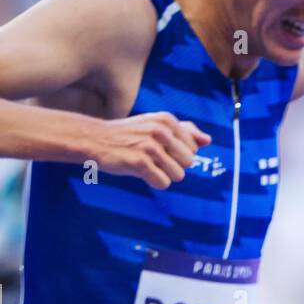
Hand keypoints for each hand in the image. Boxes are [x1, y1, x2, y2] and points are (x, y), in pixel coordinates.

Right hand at [94, 112, 210, 189]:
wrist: (95, 139)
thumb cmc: (129, 135)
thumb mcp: (156, 125)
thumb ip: (184, 131)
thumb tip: (208, 140)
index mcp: (167, 120)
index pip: (193, 149)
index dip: (178, 154)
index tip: (160, 149)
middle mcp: (161, 131)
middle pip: (189, 163)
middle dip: (173, 165)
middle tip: (154, 159)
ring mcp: (150, 146)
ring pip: (178, 175)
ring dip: (163, 175)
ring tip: (147, 165)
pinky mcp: (140, 163)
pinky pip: (163, 183)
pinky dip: (154, 182)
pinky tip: (140, 172)